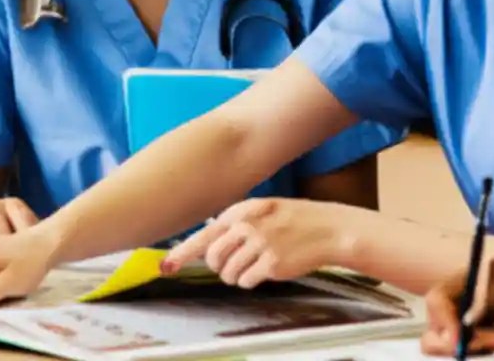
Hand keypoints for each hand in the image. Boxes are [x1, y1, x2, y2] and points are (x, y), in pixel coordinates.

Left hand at [162, 198, 355, 288]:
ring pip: (227, 273)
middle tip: (238, 261)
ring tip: (256, 264)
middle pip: (212, 258)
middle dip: (220, 266)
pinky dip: (252, 280)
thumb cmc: (293, 221)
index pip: (203, 234)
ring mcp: (258, 244)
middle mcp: (246, 225)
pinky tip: (267, 269)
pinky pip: (245, 282)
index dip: (182, 253)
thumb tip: (205, 245)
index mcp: (241, 211)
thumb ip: (234, 224)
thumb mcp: (262, 210)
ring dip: (237, 275)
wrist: (327, 228)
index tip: (166, 266)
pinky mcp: (270, 263)